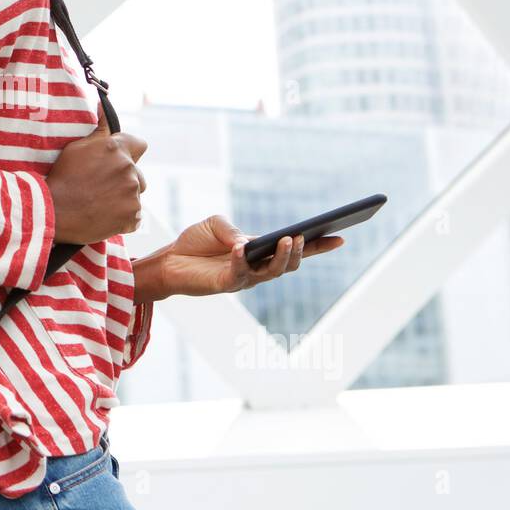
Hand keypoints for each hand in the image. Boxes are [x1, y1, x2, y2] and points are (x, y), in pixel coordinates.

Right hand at [46, 101, 147, 243]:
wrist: (54, 211)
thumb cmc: (63, 178)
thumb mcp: (77, 147)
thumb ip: (99, 130)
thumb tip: (104, 106)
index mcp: (117, 149)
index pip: (140, 144)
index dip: (130, 152)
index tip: (120, 160)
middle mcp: (129, 169)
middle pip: (137, 174)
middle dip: (125, 179)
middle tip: (102, 187)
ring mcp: (132, 194)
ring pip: (135, 195)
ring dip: (124, 199)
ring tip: (101, 203)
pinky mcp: (131, 216)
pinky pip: (134, 217)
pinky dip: (123, 218)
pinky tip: (104, 216)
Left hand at [157, 215, 343, 296]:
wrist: (169, 260)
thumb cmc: (196, 242)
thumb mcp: (216, 225)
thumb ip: (233, 230)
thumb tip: (246, 242)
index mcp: (261, 251)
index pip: (294, 249)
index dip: (318, 245)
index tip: (341, 236)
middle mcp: (257, 268)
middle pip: (288, 263)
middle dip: (300, 250)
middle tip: (305, 235)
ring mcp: (244, 278)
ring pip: (271, 272)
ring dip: (281, 256)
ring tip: (287, 239)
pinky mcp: (225, 284)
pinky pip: (238, 273)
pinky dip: (241, 259)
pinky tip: (241, 248)